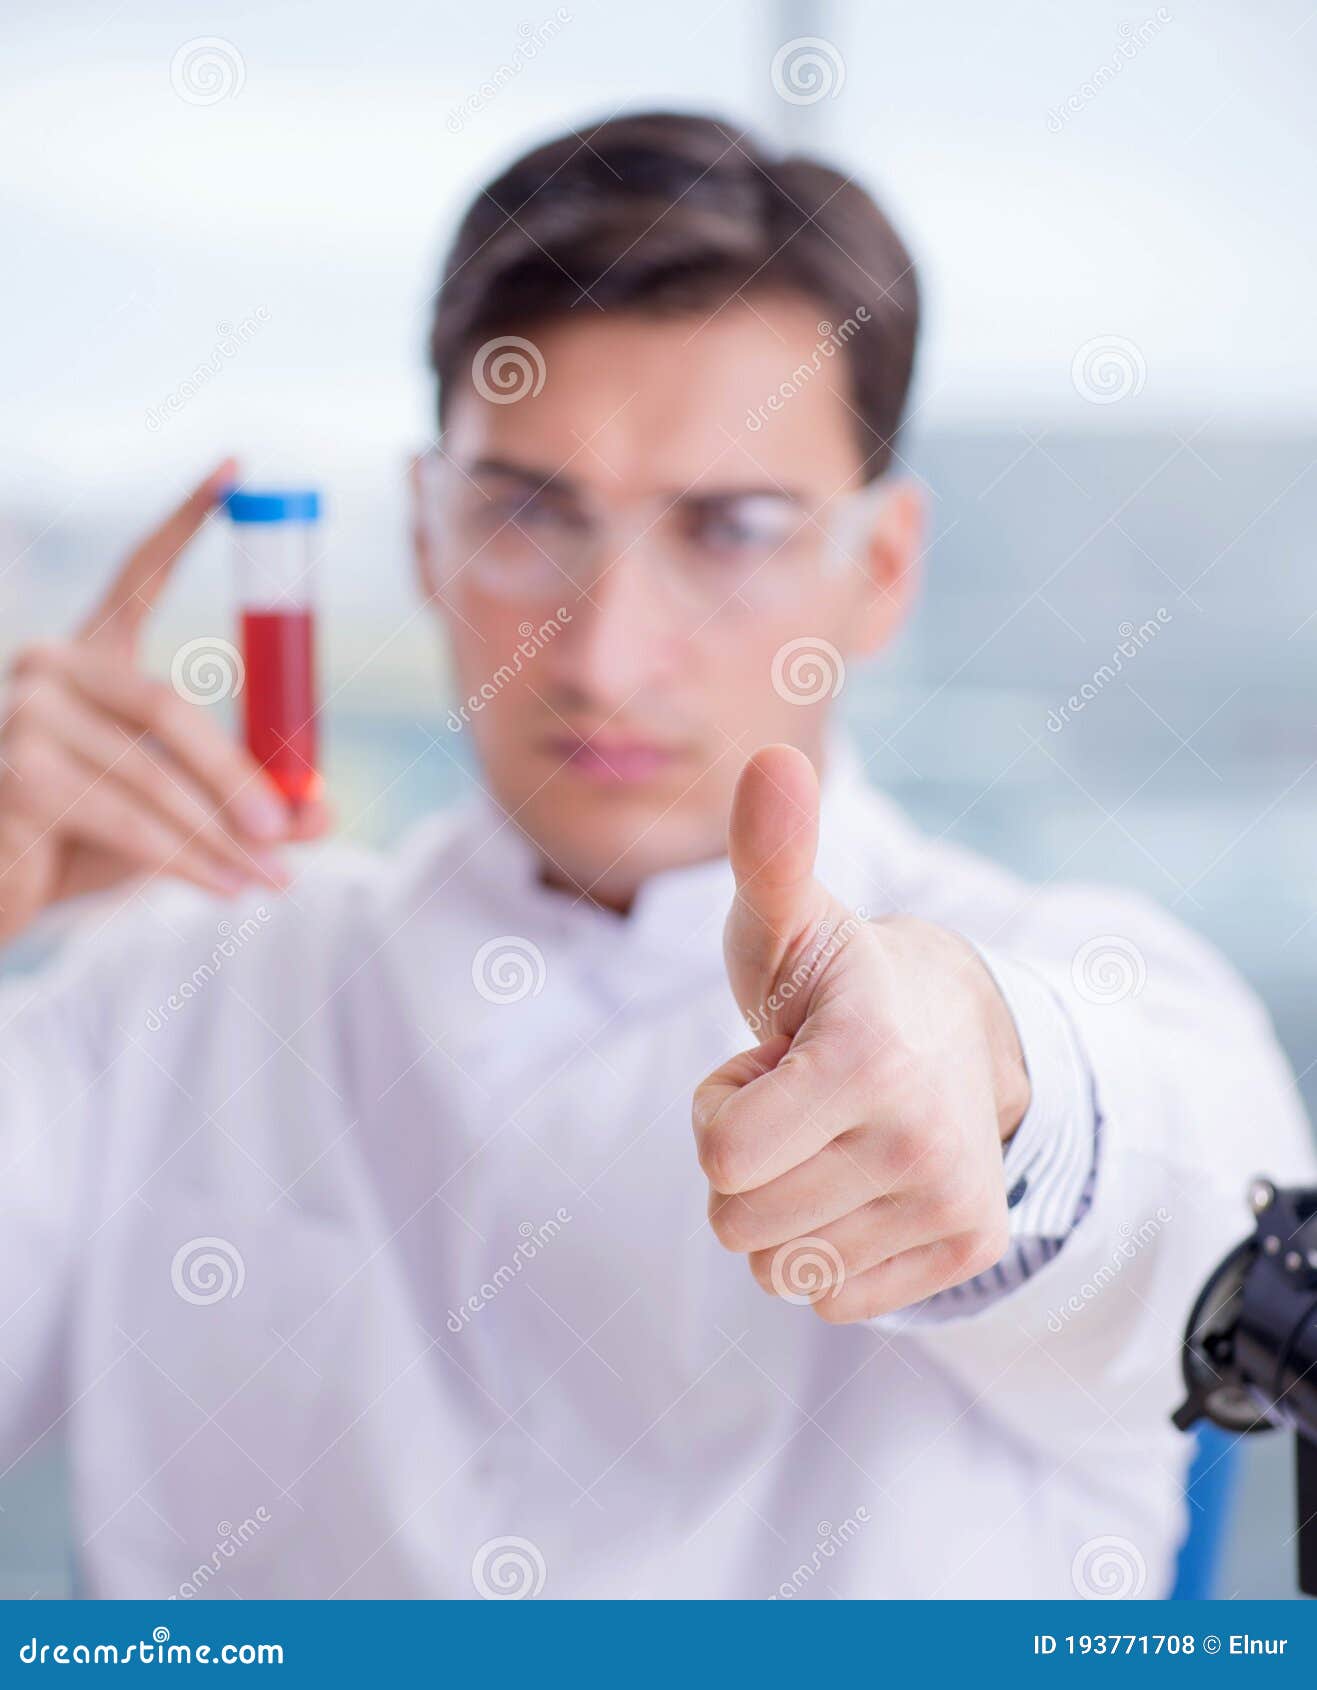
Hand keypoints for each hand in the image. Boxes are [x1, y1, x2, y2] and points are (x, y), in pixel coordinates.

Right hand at [0, 461, 329, 946]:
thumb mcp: (180, 817)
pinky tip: (226, 888)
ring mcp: (24, 714)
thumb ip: (247, 807)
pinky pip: (124, 817)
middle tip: (292, 829)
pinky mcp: (15, 772)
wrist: (4, 893)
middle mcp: (50, 665)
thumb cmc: (86, 842)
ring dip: (221, 833)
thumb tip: (325, 810)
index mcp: (92, 652)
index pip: (137, 569)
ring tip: (272, 877)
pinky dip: (184, 859)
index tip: (234, 467)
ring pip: (152, 771)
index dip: (184, 518)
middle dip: (240, 778)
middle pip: (169, 707)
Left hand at [692, 744, 1029, 1322]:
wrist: (949, 1023)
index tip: (768, 1063)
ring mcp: (952, 1202)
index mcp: (867, 1060)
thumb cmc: (833, 977)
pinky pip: (832, 1299)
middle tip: (797, 1100)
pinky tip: (860, 1178)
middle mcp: (922, 1142)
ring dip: (783, 1203)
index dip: (720, 1108)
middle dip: (744, 1161)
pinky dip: (827, 1247)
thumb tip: (772, 763)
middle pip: (737, 1223)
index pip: (717, 1157)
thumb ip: (768, 854)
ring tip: (829, 1133)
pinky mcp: (967, 1249)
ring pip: (779, 1268)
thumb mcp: (789, 920)